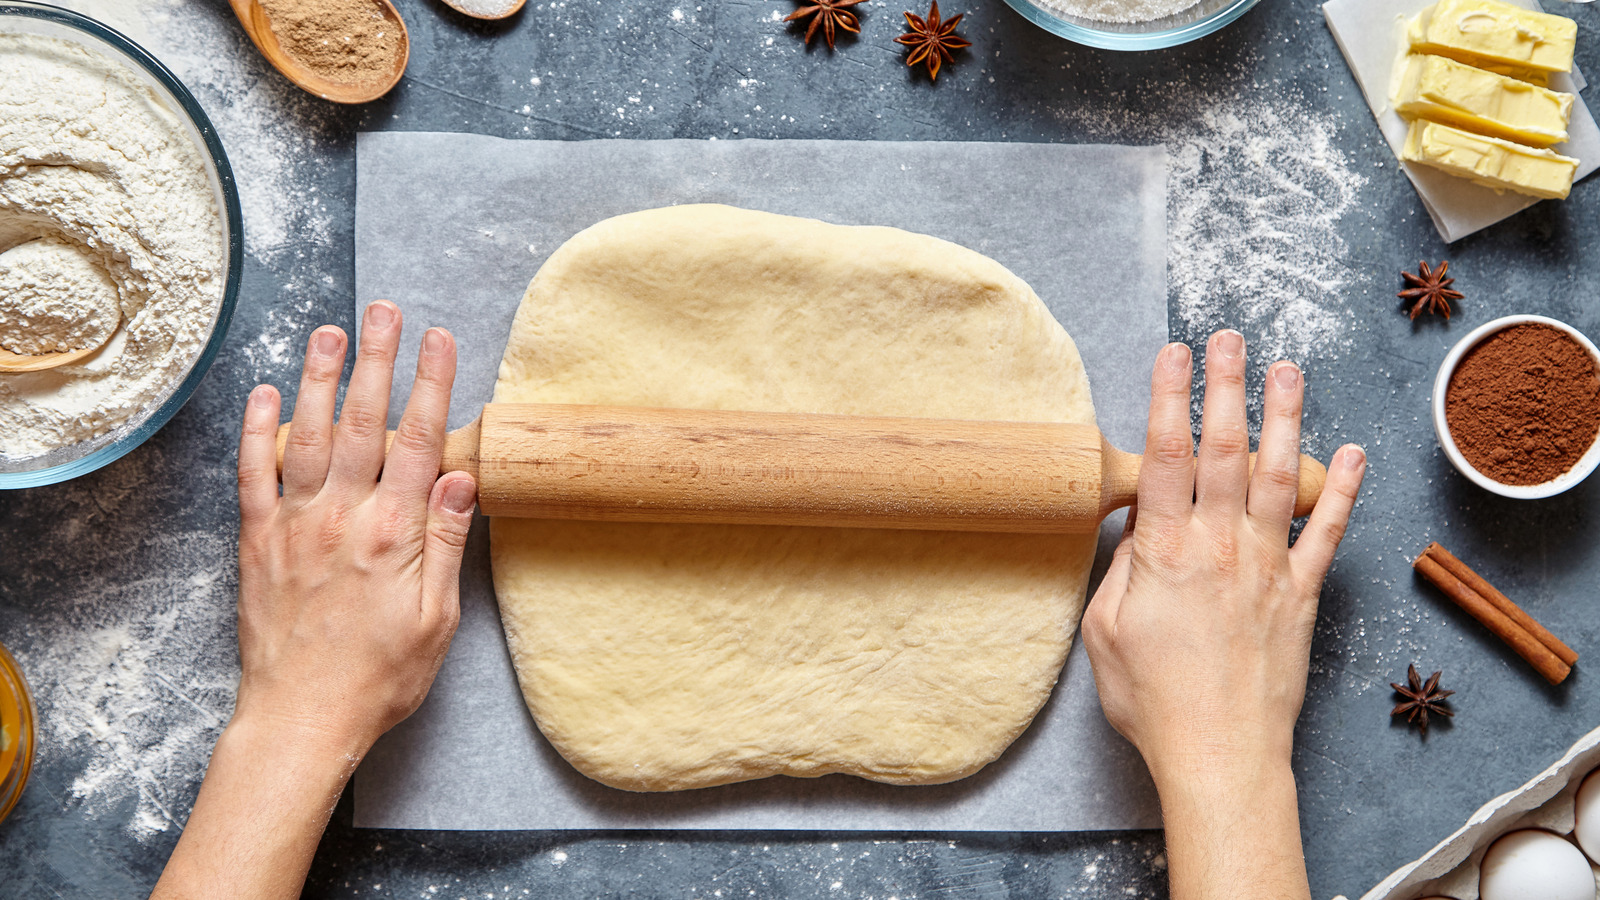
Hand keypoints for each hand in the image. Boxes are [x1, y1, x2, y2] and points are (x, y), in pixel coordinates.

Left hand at [155, 302, 476, 899]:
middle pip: (364, 422)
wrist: (302, 718)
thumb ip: (447, 544)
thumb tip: (463, 480)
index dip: (433, 386)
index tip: (442, 341)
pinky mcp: (258, 542)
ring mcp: (295, 525)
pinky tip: (263, 393)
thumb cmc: (380, 677)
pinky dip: (256, 431)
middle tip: (384, 311)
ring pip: (306, 435)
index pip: (421, 443)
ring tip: (328, 330)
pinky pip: (253, 475)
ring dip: (318, 379)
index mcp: (394, 535)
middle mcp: (343, 518)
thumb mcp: (438, 619)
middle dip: (377, 361)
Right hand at [1080, 331, 1362, 899]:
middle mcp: (1220, 547)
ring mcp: (1267, 567)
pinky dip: (1340, 491)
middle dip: (1224, 387)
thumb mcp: (1106, 631)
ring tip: (1287, 369)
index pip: (1163, 457)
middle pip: (1221, 449)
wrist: (1220, 753)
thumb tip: (1139, 528)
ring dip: (1283, 417)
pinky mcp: (1302, 595)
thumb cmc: (1153, 700)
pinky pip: (1325, 533)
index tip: (1172, 352)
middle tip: (1228, 337)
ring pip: (1276, 475)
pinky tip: (1352, 452)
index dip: (1167, 397)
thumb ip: (1123, 570)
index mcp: (1164, 553)